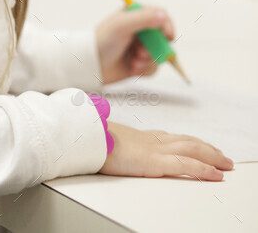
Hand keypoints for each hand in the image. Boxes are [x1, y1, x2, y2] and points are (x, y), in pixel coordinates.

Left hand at [95, 5, 174, 83]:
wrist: (91, 65)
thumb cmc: (102, 41)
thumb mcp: (121, 25)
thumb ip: (143, 19)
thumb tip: (163, 16)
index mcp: (135, 14)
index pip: (160, 15)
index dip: (167, 25)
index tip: (168, 36)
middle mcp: (140, 30)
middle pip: (163, 37)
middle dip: (154, 48)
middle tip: (141, 52)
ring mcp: (141, 46)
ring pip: (159, 54)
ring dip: (148, 60)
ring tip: (133, 61)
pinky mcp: (140, 62)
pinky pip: (154, 68)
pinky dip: (144, 70)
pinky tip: (131, 68)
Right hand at [101, 122, 233, 180]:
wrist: (84, 136)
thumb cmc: (89, 138)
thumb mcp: (103, 139)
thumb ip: (112, 141)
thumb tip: (105, 142)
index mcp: (140, 136)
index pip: (170, 137)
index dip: (187, 141)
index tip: (198, 144)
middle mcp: (151, 139)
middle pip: (186, 141)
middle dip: (206, 147)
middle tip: (221, 155)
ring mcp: (155, 149)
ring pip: (192, 149)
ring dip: (212, 156)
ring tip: (226, 163)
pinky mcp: (155, 161)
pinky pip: (186, 165)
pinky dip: (204, 169)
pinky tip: (216, 174)